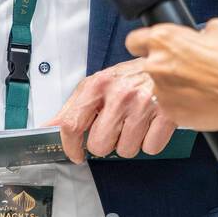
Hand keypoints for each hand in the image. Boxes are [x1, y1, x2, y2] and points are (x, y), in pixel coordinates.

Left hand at [46, 58, 176, 163]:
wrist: (169, 63)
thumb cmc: (132, 76)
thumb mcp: (98, 84)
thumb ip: (72, 107)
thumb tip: (47, 127)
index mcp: (98, 84)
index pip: (72, 125)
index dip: (71, 146)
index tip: (76, 153)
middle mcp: (120, 93)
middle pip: (99, 145)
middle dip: (106, 143)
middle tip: (115, 128)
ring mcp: (143, 104)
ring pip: (126, 150)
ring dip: (130, 143)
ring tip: (135, 123)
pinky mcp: (166, 114)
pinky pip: (150, 148)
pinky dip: (151, 141)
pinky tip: (151, 125)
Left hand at [125, 19, 217, 131]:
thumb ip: (198, 32)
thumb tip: (198, 37)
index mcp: (163, 40)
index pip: (134, 40)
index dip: (146, 44)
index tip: (153, 49)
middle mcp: (156, 65)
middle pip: (150, 65)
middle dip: (166, 67)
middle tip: (190, 69)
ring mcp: (162, 92)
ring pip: (161, 87)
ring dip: (175, 86)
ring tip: (200, 86)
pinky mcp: (171, 113)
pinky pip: (171, 105)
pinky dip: (183, 103)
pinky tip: (202, 99)